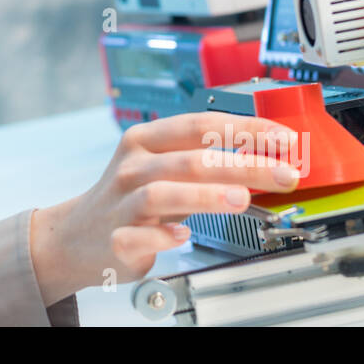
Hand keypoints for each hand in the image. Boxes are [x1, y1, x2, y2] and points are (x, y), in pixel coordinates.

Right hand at [29, 112, 300, 304]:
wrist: (79, 234)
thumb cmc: (132, 195)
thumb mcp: (162, 164)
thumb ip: (205, 156)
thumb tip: (266, 152)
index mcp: (146, 140)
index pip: (200, 125)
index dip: (244, 129)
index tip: (283, 138)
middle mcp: (133, 167)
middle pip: (190, 159)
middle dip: (242, 165)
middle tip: (282, 174)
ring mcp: (123, 203)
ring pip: (162, 193)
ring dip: (204, 195)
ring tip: (241, 199)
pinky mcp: (118, 238)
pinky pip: (140, 237)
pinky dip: (162, 237)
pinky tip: (183, 237)